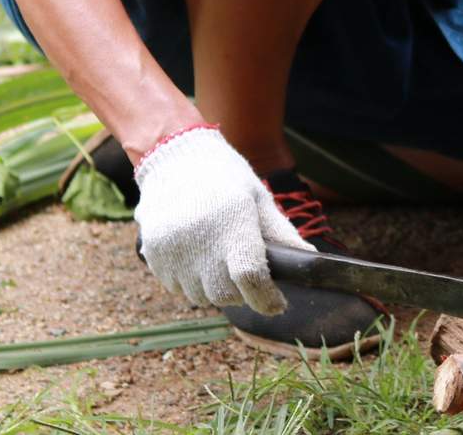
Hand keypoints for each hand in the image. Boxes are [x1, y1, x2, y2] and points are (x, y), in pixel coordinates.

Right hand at [134, 125, 311, 313]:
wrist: (175, 159)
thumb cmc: (226, 177)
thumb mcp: (258, 197)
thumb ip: (281, 232)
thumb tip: (310, 258)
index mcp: (233, 219)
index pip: (250, 276)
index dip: (266, 298)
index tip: (278, 304)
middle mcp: (200, 238)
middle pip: (226, 294)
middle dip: (243, 293)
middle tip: (248, 273)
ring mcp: (172, 249)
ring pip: (201, 296)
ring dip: (216, 289)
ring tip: (220, 258)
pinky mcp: (152, 256)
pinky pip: (177, 288)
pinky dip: (192, 282)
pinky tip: (197, 255)